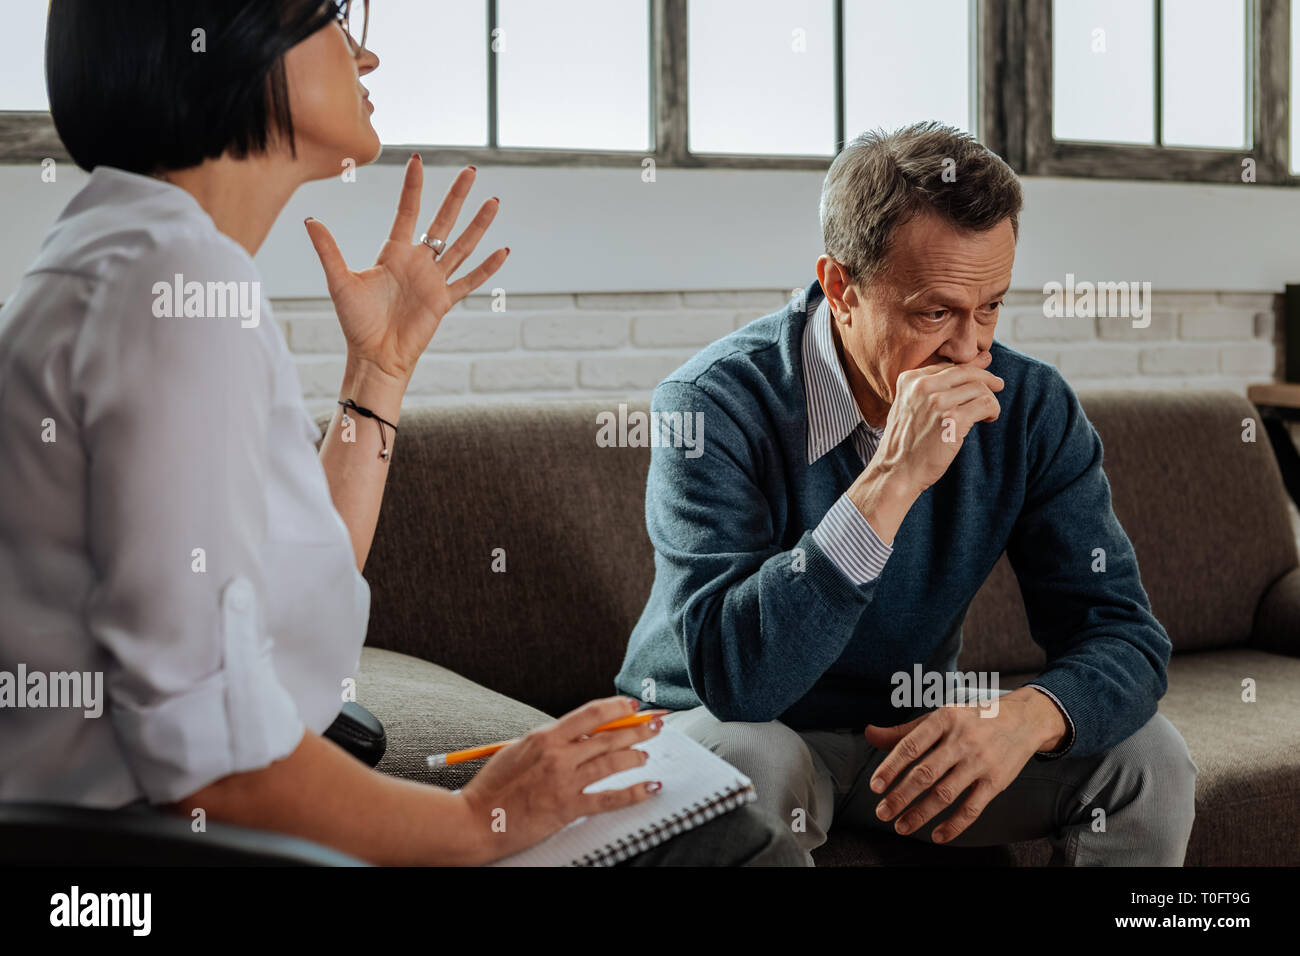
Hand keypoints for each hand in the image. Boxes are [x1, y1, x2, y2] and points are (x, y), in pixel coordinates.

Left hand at [304, 154, 509, 385]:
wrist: (375, 356)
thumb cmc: (355, 322)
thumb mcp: (339, 282)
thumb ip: (329, 251)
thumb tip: (310, 221)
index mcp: (393, 253)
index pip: (407, 212)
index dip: (413, 187)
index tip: (418, 159)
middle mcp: (417, 262)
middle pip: (442, 221)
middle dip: (456, 196)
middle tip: (471, 171)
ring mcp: (434, 281)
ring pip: (461, 245)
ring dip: (478, 225)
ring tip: (493, 202)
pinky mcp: (444, 301)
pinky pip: (469, 281)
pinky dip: (487, 268)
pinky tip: (502, 250)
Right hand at [458, 696, 662, 863]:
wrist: (476, 821)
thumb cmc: (493, 787)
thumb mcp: (518, 751)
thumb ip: (548, 741)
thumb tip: (579, 735)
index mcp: (544, 736)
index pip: (590, 714)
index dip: (617, 707)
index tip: (633, 704)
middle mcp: (558, 755)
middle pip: (608, 736)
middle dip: (637, 728)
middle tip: (655, 724)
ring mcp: (564, 782)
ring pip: (612, 763)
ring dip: (635, 756)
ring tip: (646, 754)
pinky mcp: (568, 808)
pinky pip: (609, 798)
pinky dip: (634, 792)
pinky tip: (651, 787)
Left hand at [862, 688, 1054, 843]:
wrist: (1022, 720)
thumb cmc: (973, 719)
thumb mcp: (939, 717)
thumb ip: (904, 731)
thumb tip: (870, 734)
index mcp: (943, 719)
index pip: (910, 746)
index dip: (890, 768)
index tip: (875, 786)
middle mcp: (962, 740)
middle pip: (925, 773)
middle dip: (900, 796)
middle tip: (882, 812)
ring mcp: (980, 762)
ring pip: (945, 794)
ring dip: (921, 814)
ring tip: (901, 826)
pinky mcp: (996, 782)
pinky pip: (972, 808)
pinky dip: (953, 825)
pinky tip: (937, 835)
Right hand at [868, 350, 1003, 494]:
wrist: (896, 471)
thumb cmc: (905, 443)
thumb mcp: (908, 407)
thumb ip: (928, 390)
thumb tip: (966, 373)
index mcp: (910, 379)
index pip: (949, 366)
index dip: (970, 371)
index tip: (982, 378)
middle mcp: (922, 386)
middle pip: (967, 371)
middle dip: (987, 378)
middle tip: (998, 385)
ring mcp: (937, 402)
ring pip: (980, 387)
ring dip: (990, 399)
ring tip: (988, 413)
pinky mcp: (952, 419)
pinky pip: (986, 404)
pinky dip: (993, 410)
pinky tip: (989, 419)